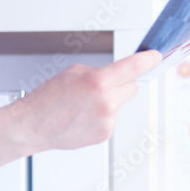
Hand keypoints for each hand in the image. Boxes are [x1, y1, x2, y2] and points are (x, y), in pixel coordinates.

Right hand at [9, 50, 162, 152]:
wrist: (33, 125)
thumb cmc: (48, 98)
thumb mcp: (75, 73)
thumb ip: (101, 72)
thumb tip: (118, 74)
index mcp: (98, 82)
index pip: (133, 67)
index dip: (148, 60)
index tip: (156, 57)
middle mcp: (106, 102)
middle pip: (132, 86)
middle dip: (123, 82)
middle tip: (104, 84)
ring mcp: (107, 121)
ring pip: (121, 102)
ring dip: (110, 100)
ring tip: (85, 104)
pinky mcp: (105, 134)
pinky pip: (113, 117)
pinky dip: (103, 114)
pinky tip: (85, 116)